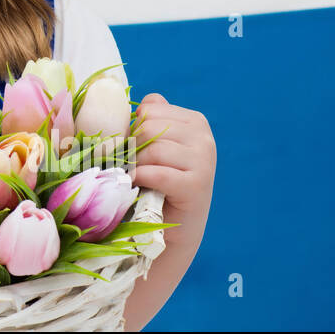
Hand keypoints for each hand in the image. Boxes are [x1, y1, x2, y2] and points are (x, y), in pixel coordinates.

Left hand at [127, 93, 215, 217]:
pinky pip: (157, 173)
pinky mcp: (197, 185)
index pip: (149, 109)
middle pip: (148, 127)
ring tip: (134, 176)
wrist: (175, 227)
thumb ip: (149, 121)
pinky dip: (140, 178)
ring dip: (134, 165)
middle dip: (131, 147)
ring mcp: (204, 160)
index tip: (132, 148)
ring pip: (151, 149)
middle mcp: (203, 137)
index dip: (132, 128)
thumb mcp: (156, 145)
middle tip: (130, 165)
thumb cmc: (159, 182)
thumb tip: (133, 105)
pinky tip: (135, 183)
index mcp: (194, 121)